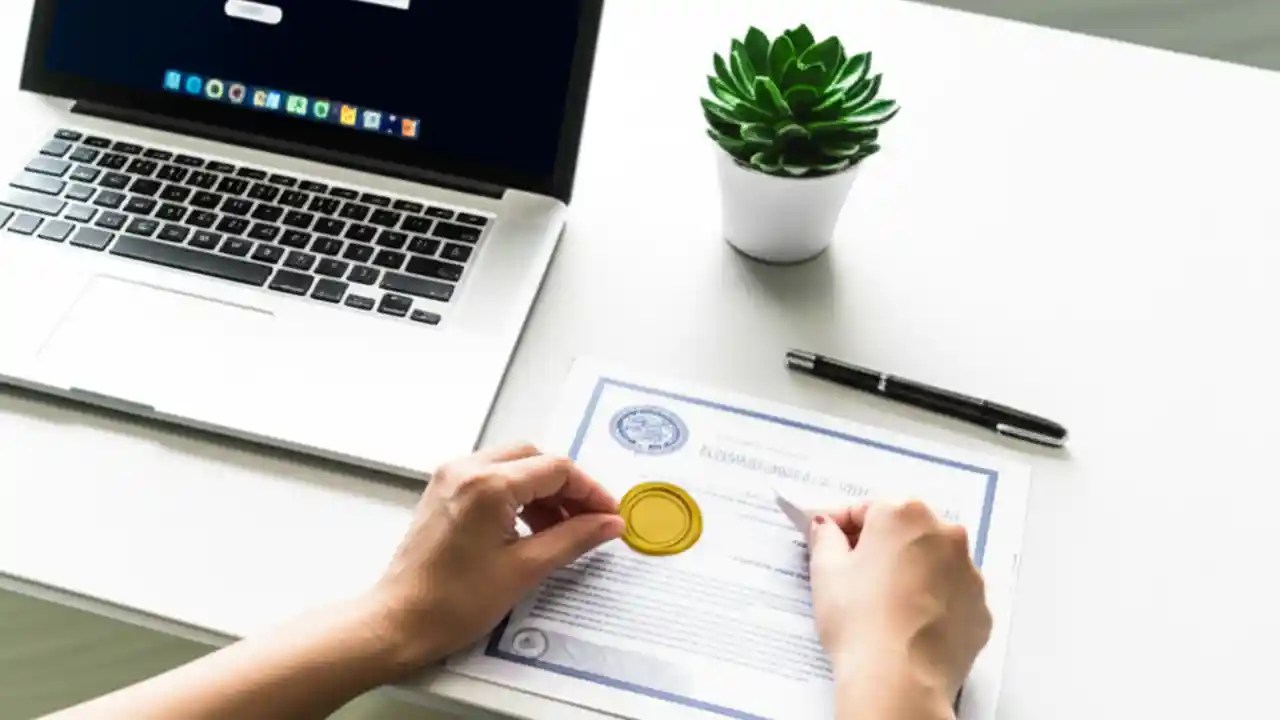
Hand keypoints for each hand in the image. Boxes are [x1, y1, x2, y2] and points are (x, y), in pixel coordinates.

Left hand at [369, 444, 624, 673]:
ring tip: (563, 529)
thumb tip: (610, 523)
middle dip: (567, 486)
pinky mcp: (443, 491)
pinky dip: (517, 495)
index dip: (590, 491)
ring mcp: (450, 477)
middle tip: (589, 520)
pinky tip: (531, 528)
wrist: (398, 622)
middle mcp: (467, 469)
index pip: (556, 469)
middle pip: (534, 458)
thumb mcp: (526, 569)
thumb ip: (574, 538)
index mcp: (488, 484)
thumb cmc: (456, 602)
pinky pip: (491, 477)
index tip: (609, 516)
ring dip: (542, 490)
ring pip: (513, 464)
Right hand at [808, 500, 990, 714]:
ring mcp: (969, 571)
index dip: (839, 525)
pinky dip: (932, 601)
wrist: (898, 680)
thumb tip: (827, 526)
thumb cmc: (858, 621)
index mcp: (904, 514)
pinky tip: (907, 623)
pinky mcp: (980, 607)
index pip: (866, 510)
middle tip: (852, 573)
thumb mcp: (825, 572)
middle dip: (879, 545)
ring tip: (883, 604)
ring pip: (931, 561)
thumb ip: (825, 537)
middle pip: (904, 530)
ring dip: (909, 571)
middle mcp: (945, 534)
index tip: (824, 538)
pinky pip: (950, 594)